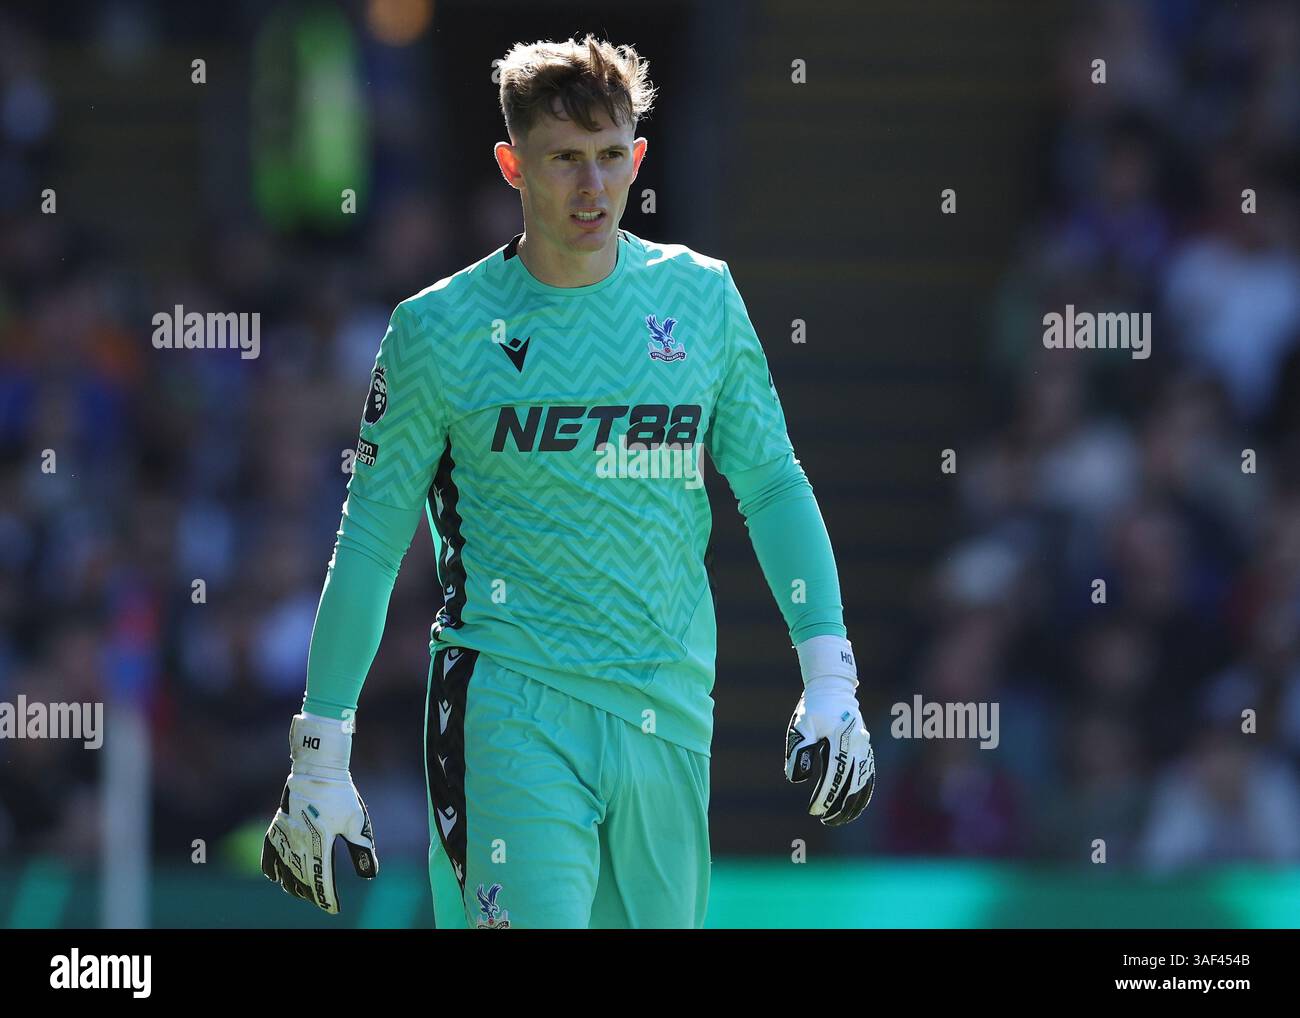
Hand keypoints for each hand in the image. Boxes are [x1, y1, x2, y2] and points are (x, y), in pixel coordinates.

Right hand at [261, 712, 377, 913]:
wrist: (317, 769)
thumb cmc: (341, 794)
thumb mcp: (357, 821)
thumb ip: (362, 849)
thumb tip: (370, 875)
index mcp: (320, 842)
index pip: (321, 879)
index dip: (327, 897)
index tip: (333, 908)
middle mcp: (299, 842)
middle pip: (301, 878)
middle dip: (311, 893)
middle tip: (322, 901)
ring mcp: (285, 835)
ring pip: (284, 870)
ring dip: (292, 884)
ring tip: (302, 893)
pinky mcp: (277, 827)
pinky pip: (268, 853)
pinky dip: (271, 868)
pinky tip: (275, 877)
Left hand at [784, 637, 875, 825]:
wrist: (833, 688)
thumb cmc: (813, 707)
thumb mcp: (802, 726)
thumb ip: (800, 751)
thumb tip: (797, 779)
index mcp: (841, 741)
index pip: (834, 777)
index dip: (825, 796)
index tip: (815, 810)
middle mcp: (857, 746)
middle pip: (852, 785)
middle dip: (840, 806)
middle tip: (826, 820)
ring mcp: (864, 748)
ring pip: (864, 783)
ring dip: (854, 803)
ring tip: (840, 818)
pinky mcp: (865, 749)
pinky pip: (868, 775)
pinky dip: (864, 792)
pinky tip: (856, 805)